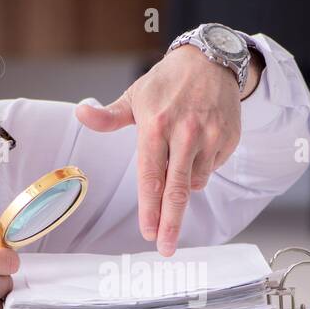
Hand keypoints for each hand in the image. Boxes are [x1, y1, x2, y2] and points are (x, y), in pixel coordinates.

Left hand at [75, 45, 259, 255]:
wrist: (211, 60)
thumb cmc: (167, 83)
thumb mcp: (135, 96)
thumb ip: (108, 116)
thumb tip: (81, 114)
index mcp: (156, 126)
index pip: (151, 177)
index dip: (150, 209)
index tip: (147, 233)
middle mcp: (184, 134)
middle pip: (176, 191)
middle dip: (171, 224)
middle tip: (166, 248)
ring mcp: (209, 137)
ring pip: (195, 182)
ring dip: (184, 183)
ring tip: (179, 156)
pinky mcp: (228, 139)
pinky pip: (211, 169)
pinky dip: (201, 166)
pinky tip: (197, 145)